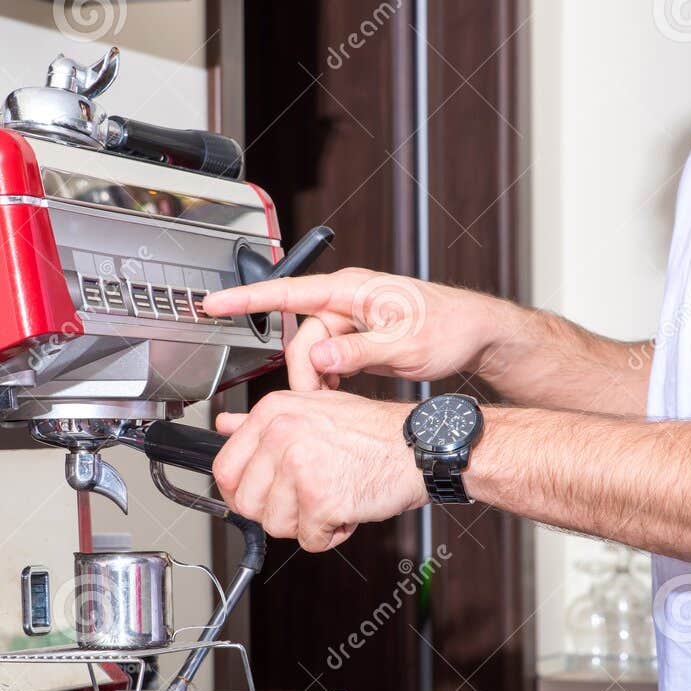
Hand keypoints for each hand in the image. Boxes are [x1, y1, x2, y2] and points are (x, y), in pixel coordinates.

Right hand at [202, 267, 512, 390]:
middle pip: (301, 338)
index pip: (287, 292)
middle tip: (320, 400)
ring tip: (339, 397)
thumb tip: (318, 357)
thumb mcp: (404, 346)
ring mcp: (351, 316)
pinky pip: (328, 357)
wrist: (476, 332)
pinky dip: (330, 378)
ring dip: (319, 379)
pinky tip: (343, 392)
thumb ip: (357, 352)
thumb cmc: (450, 328)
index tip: (214, 304)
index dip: (246, 299)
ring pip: (313, 353)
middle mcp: (347, 299)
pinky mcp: (357, 334)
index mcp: (352, 290)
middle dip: (305, 372)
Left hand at [212, 391, 427, 551]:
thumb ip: (262, 423)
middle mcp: (281, 435)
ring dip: (305, 524)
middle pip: (247, 504)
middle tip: (307, 498)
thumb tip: (224, 424)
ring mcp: (300, 467)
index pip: (225, 470)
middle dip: (277, 512)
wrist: (418, 446)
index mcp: (272, 413)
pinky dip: (330, 535)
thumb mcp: (311, 411)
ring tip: (331, 498)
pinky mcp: (322, 499)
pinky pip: (309, 540)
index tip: (261, 497)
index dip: (241, 493)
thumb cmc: (372, 432)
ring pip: (276, 526)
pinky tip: (346, 509)